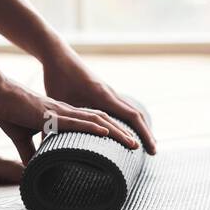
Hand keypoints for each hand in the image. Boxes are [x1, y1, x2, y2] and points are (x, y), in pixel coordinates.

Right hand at [0, 78, 141, 163]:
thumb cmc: (8, 112)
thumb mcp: (22, 138)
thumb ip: (30, 151)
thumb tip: (32, 167)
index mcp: (63, 117)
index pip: (92, 126)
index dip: (109, 134)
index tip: (123, 145)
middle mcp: (67, 113)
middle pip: (101, 123)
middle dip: (121, 135)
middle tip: (137, 147)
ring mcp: (61, 112)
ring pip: (95, 122)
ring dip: (115, 133)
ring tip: (132, 143)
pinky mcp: (50, 113)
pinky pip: (75, 120)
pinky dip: (92, 127)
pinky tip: (106, 132)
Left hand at [41, 50, 156, 154]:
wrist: (59, 57)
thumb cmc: (57, 78)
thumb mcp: (59, 103)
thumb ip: (64, 125)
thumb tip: (56, 150)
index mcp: (104, 96)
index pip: (132, 117)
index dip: (143, 134)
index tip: (150, 149)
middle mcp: (111, 94)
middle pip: (137, 115)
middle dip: (146, 133)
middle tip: (153, 152)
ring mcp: (109, 93)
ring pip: (131, 112)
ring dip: (139, 127)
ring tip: (144, 144)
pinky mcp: (104, 93)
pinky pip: (123, 109)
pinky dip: (130, 121)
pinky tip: (127, 130)